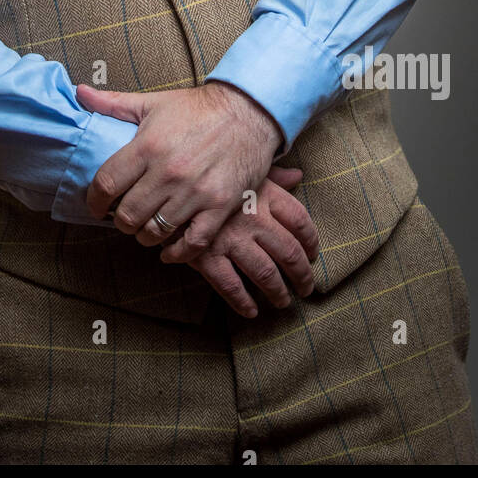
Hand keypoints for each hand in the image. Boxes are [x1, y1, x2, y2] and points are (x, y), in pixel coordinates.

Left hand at [76, 80, 283, 260]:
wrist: (249, 112)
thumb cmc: (198, 108)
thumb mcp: (153, 102)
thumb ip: (113, 103)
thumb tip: (79, 92)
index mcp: (148, 146)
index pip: (106, 184)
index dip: (94, 201)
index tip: (95, 205)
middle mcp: (169, 172)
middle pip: (128, 215)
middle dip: (120, 221)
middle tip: (124, 216)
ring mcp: (196, 193)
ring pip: (155, 232)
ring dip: (145, 235)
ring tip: (145, 228)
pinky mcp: (220, 207)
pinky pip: (192, 244)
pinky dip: (176, 253)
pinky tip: (168, 250)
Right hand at [162, 166, 318, 318]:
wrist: (165, 179)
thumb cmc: (207, 170)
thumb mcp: (241, 166)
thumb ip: (273, 175)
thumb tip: (298, 176)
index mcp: (265, 193)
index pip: (300, 221)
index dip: (311, 242)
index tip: (312, 254)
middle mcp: (253, 218)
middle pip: (289, 252)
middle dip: (302, 275)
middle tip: (306, 287)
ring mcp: (231, 238)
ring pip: (266, 274)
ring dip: (278, 292)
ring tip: (282, 301)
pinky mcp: (207, 255)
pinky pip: (231, 286)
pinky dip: (243, 303)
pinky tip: (250, 310)